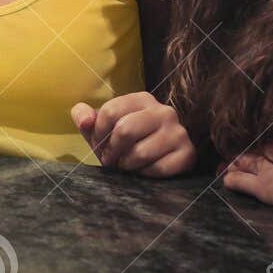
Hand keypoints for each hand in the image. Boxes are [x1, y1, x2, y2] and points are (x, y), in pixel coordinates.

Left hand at [71, 91, 195, 176]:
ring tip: (127, 165)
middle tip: (111, 160)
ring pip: (140, 153)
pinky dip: (145, 174)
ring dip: (127, 165)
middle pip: (125, 130)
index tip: (99, 145)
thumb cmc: (126, 142)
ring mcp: (178, 132)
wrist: (159, 161)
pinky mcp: (187, 154)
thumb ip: (85, 117)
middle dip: (111, 151)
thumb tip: (84, 120)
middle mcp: (164, 111)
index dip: (98, 133)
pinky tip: (144, 170)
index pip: (110, 111)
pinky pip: (157, 169)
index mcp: (142, 99)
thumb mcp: (102, 128)